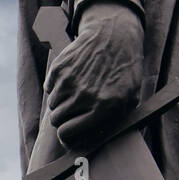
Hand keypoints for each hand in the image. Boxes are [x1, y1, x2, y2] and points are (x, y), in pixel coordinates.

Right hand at [46, 2, 142, 147]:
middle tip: (74, 113)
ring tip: (77, 93)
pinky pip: (49, 88)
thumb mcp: (129, 99)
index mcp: (103, 108)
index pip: (68, 134)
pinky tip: (73, 79)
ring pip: (52, 105)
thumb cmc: (125, 71)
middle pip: (57, 121)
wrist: (115, 36)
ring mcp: (69, 81)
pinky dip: (57, 88)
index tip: (69, 136)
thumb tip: (90, 143)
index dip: (67, 138)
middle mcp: (84, 96)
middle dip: (64, 121)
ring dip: (61, 104)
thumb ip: (112, 123)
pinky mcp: (60, 68)